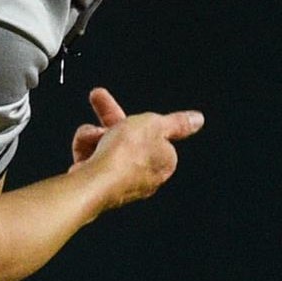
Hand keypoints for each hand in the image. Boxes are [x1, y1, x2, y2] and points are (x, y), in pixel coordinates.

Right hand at [69, 87, 204, 210]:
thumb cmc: (126, 156)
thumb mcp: (154, 125)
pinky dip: (84, 149)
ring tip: (91, 136)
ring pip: (104, 144)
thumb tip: (198, 119)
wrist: (95, 183)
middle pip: (126, 137)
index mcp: (164, 162)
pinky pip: (90, 157)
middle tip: (98, 96)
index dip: (139, 121)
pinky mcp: (98, 184)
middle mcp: (144, 174)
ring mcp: (119, 180)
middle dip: (110, 118)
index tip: (131, 116)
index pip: (154, 134)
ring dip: (94, 135)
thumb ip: (177, 122)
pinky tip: (84, 149)